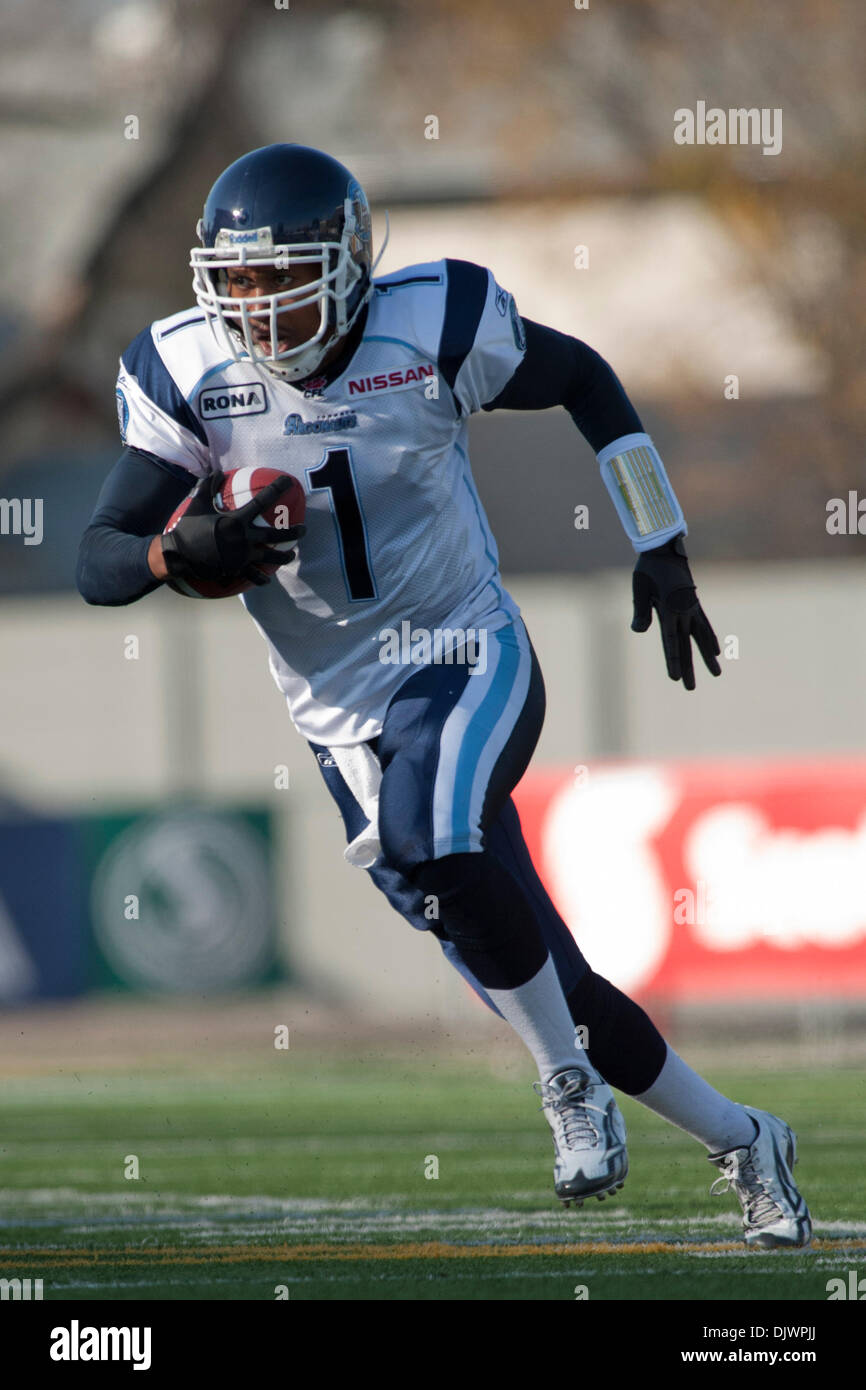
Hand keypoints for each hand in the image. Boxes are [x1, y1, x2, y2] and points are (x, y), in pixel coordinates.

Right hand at [161, 472, 305, 585]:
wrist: (178, 555)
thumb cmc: (187, 528)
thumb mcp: (196, 504)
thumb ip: (207, 487)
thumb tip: (216, 471)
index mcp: (236, 521)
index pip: (262, 501)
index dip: (276, 489)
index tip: (288, 481)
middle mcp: (243, 539)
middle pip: (274, 535)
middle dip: (293, 533)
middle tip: (304, 529)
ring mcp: (241, 556)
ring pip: (269, 558)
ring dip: (283, 556)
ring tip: (292, 555)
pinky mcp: (235, 570)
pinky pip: (252, 576)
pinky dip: (261, 579)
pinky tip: (268, 581)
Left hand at [631, 534, 720, 690]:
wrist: (664, 548)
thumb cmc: (647, 569)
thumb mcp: (640, 588)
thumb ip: (640, 610)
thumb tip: (638, 631)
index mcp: (669, 609)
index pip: (670, 641)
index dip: (672, 660)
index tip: (674, 678)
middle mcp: (684, 611)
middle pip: (686, 645)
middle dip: (687, 667)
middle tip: (690, 688)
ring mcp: (692, 608)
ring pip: (700, 637)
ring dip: (706, 657)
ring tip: (716, 674)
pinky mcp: (694, 604)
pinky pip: (704, 624)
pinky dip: (709, 637)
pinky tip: (715, 650)